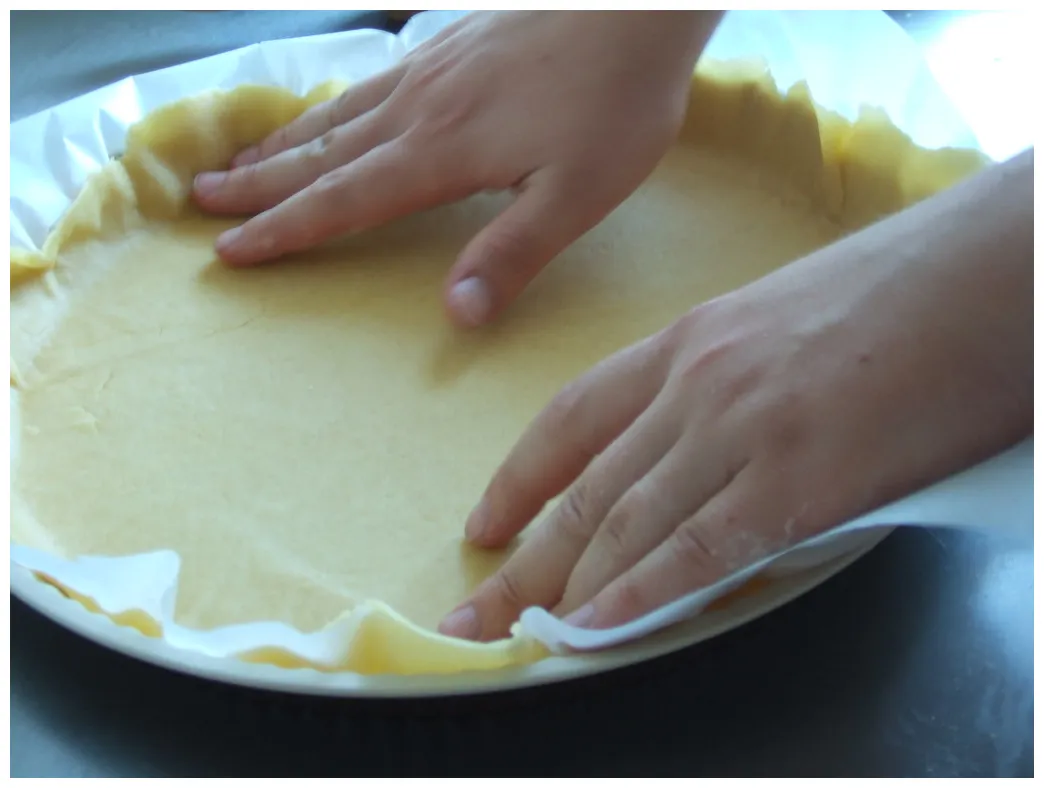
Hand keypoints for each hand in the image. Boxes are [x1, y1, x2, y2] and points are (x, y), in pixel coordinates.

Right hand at [192, 11, 717, 326]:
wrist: (639, 4)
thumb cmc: (617, 102)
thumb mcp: (580, 193)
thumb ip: (514, 251)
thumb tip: (457, 315)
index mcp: (440, 153)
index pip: (344, 200)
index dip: (284, 229)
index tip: (230, 251)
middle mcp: (418, 109)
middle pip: (320, 152)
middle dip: (259, 183)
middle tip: (203, 202)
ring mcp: (429, 70)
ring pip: (336, 112)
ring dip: (283, 142)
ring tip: (238, 161)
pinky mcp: (449, 44)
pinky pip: (367, 83)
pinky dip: (328, 105)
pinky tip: (327, 110)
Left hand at [438, 151, 1032, 640]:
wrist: (993, 267)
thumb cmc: (903, 286)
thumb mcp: (783, 321)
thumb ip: (727, 386)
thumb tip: (699, 453)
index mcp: (691, 340)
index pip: (573, 417)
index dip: (519, 479)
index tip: (484, 525)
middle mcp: (697, 385)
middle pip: (584, 489)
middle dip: (519, 562)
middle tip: (469, 614)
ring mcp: (743, 429)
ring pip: (626, 525)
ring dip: (562, 594)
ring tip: (512, 640)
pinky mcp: (802, 477)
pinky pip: (700, 549)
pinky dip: (641, 597)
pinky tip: (596, 632)